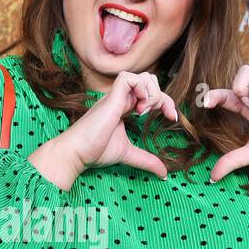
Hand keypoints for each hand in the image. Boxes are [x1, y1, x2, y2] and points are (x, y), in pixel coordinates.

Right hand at [29, 69, 179, 189]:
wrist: (76, 154)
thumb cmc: (95, 151)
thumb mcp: (128, 154)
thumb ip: (146, 160)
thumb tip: (164, 173)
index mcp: (124, 106)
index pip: (150, 93)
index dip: (165, 102)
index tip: (171, 118)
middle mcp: (121, 98)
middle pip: (149, 79)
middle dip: (162, 95)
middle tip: (163, 115)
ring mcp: (115, 96)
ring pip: (142, 76)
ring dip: (152, 93)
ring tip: (145, 113)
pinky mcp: (110, 98)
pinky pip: (129, 78)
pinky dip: (141, 89)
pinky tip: (139, 109)